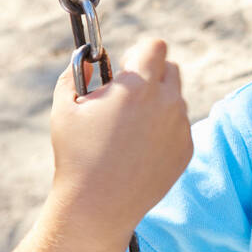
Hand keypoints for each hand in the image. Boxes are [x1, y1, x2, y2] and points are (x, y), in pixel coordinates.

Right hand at [49, 37, 193, 239]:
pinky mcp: (186, 149)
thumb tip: (89, 59)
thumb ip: (77, 72)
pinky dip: (164, 130)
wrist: (98, 205)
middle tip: (128, 95)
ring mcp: (180, 127)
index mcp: (139, 86)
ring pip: (176, 100)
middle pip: (172, 69)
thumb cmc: (77, 154)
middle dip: (153, 74)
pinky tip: (140, 149)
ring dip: (158, 104)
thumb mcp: (65, 107)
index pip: (156, 46)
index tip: (126, 68)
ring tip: (129, 129)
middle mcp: (167, 103)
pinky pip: (179, 127)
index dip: (139, 53)